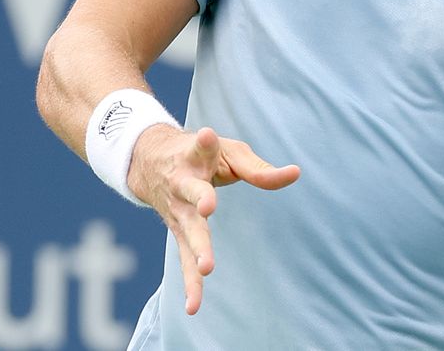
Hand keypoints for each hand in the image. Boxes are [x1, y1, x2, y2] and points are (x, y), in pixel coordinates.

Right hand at [127, 125, 299, 314]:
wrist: (147, 160)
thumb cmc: (201, 154)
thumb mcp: (230, 152)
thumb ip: (260, 169)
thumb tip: (296, 173)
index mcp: (195, 155)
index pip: (201, 147)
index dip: (204, 143)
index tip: (206, 136)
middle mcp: (182, 182)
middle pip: (192, 192)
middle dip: (201, 199)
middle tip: (209, 206)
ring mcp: (177, 209)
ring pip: (187, 230)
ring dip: (197, 248)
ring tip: (207, 268)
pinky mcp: (178, 230)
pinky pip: (183, 259)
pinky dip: (189, 283)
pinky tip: (193, 307)